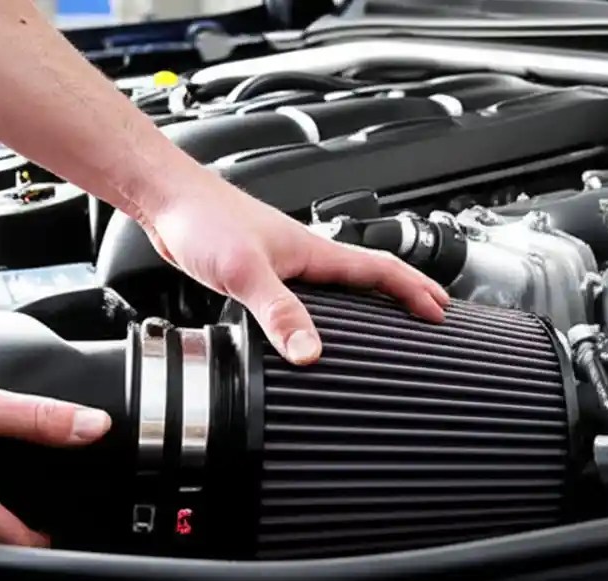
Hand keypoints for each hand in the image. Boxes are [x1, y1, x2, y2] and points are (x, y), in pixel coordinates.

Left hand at [141, 164, 449, 363]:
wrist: (167, 200)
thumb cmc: (204, 220)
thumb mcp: (246, 272)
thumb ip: (280, 312)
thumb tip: (310, 353)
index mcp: (314, 250)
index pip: (380, 268)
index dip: (414, 290)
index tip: (440, 310)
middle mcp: (305, 253)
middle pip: (370, 274)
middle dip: (404, 294)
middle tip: (430, 314)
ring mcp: (284, 261)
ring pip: (341, 283)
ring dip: (370, 298)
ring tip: (387, 320)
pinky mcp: (260, 270)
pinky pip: (309, 292)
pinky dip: (328, 307)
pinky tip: (314, 321)